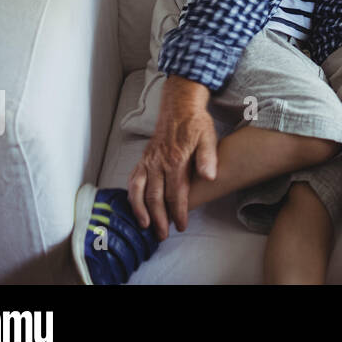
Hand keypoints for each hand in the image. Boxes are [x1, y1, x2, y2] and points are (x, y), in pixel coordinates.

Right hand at [128, 75, 216, 240]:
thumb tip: (210, 177)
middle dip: (160, 218)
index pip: (176, 194)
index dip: (179, 212)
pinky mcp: (143, 159)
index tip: (182, 225)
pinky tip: (135, 206)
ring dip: (141, 211)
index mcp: (176, 160)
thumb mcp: (209, 137)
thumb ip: (208, 157)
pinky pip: (132, 180)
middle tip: (164, 234)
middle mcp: (158, 163)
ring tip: (146, 226)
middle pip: (156, 197)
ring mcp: (148, 161)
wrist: (180, 106)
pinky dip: (132, 195)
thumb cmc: (196, 124)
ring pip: (140, 191)